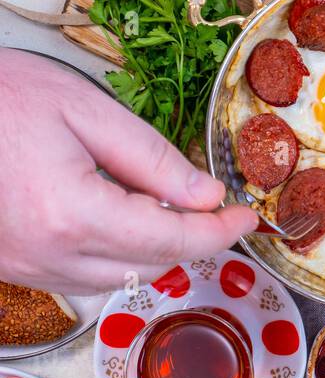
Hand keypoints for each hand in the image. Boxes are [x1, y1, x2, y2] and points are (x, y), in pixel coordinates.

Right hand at [0, 50, 256, 292]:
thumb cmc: (0, 96)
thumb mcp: (86, 110)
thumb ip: (152, 158)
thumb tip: (205, 195)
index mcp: (72, 213)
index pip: (170, 240)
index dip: (218, 232)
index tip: (247, 217)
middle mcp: (48, 255)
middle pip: (148, 267)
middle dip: (190, 241)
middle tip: (216, 208)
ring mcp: (25, 267)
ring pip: (115, 280)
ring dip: (151, 252)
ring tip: (165, 208)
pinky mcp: (11, 266)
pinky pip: (78, 279)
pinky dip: (111, 257)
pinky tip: (116, 221)